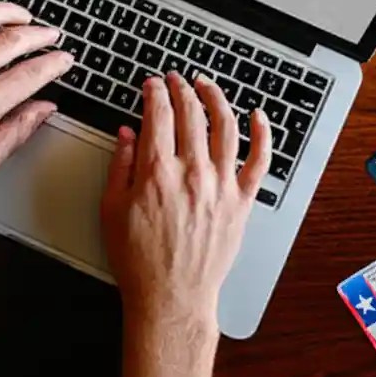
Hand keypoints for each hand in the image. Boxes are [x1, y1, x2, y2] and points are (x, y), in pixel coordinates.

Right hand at [101, 72, 269, 324]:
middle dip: (180, 88)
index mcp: (157, 172)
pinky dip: (263, 133)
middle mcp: (192, 172)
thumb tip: (127, 133)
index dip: (154, 92)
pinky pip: (260, 160)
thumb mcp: (112, 208)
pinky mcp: (241, 202)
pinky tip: (258, 116)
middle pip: (191, 113)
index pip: (158, 114)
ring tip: (206, 86)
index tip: (151, 85)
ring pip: (226, 126)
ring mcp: (221, 185)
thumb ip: (121, 164)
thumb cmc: (140, 259)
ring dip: (216, 98)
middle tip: (175, 80)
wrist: (171, 296)